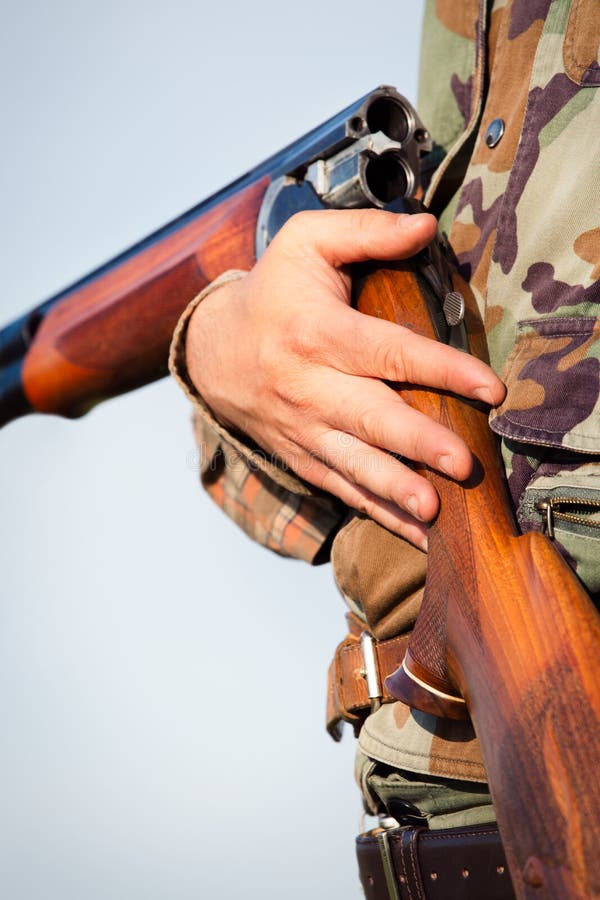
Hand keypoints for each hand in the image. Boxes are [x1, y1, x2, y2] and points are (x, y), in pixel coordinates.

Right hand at [185, 209, 504, 549]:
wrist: (213, 351)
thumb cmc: (272, 292)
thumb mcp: (305, 242)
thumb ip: (365, 230)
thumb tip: (427, 225)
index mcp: (316, 332)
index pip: (387, 352)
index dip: (441, 369)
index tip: (489, 388)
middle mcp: (308, 386)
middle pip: (369, 418)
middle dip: (418, 442)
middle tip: (462, 464)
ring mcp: (303, 428)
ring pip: (353, 464)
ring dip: (394, 490)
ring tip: (434, 513)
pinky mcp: (302, 455)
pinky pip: (341, 487)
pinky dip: (378, 512)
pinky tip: (417, 531)